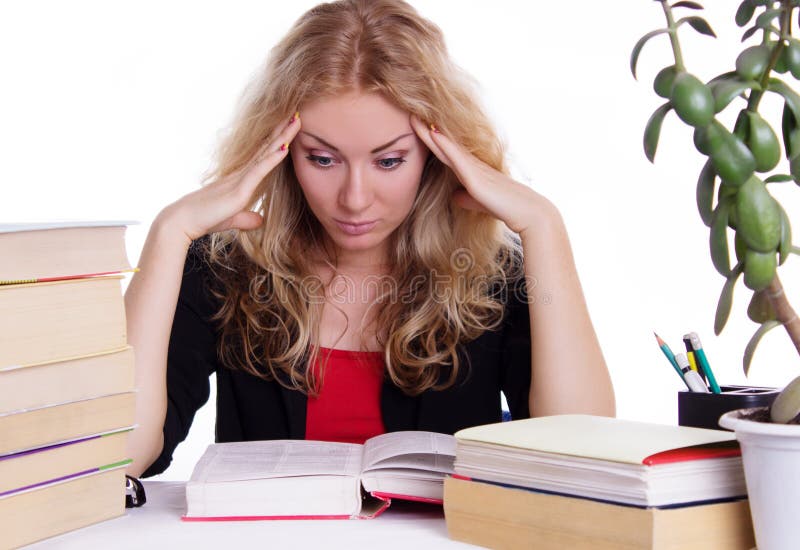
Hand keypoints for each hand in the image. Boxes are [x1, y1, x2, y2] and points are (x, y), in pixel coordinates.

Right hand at [163, 113, 301, 242]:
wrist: (182, 222)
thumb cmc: (204, 219)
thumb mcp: (232, 219)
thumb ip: (246, 218)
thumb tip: (260, 220)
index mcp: (239, 179)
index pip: (262, 156)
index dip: (276, 142)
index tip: (289, 128)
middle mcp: (240, 174)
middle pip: (266, 148)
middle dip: (282, 132)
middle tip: (297, 113)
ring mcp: (240, 180)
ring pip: (265, 154)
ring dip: (282, 137)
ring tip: (295, 120)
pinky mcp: (239, 190)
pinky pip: (259, 170)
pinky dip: (272, 158)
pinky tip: (284, 147)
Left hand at [410, 114, 544, 234]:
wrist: (526, 211)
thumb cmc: (504, 206)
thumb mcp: (479, 201)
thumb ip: (466, 197)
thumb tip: (455, 196)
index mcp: (470, 169)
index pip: (445, 151)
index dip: (430, 138)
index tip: (415, 126)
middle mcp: (470, 164)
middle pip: (443, 143)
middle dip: (425, 129)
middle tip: (409, 112)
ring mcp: (472, 168)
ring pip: (446, 146)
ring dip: (430, 131)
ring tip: (414, 116)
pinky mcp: (475, 177)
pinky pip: (455, 157)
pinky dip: (443, 144)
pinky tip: (432, 132)